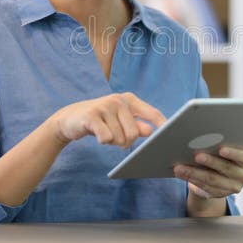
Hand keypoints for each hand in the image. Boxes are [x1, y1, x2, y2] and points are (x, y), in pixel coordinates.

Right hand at [48, 92, 166, 147]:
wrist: (69, 119)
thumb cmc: (100, 121)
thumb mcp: (120, 121)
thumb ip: (136, 125)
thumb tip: (150, 131)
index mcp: (130, 100)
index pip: (152, 114)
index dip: (163, 126)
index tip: (173, 136)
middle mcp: (119, 100)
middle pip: (135, 134)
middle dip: (125, 141)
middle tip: (113, 136)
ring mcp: (105, 106)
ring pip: (120, 138)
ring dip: (112, 142)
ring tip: (103, 132)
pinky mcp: (92, 116)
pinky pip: (106, 138)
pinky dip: (103, 141)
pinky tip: (96, 134)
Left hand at [174, 146, 242, 201]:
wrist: (220, 175)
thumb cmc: (221, 155)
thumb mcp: (224, 150)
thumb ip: (219, 144)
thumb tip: (201, 137)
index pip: (242, 157)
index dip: (233, 153)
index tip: (221, 149)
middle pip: (225, 168)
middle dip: (210, 161)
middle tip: (196, 156)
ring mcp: (232, 187)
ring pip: (212, 180)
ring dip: (194, 173)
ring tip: (180, 167)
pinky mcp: (220, 194)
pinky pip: (205, 187)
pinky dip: (192, 179)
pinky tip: (181, 174)